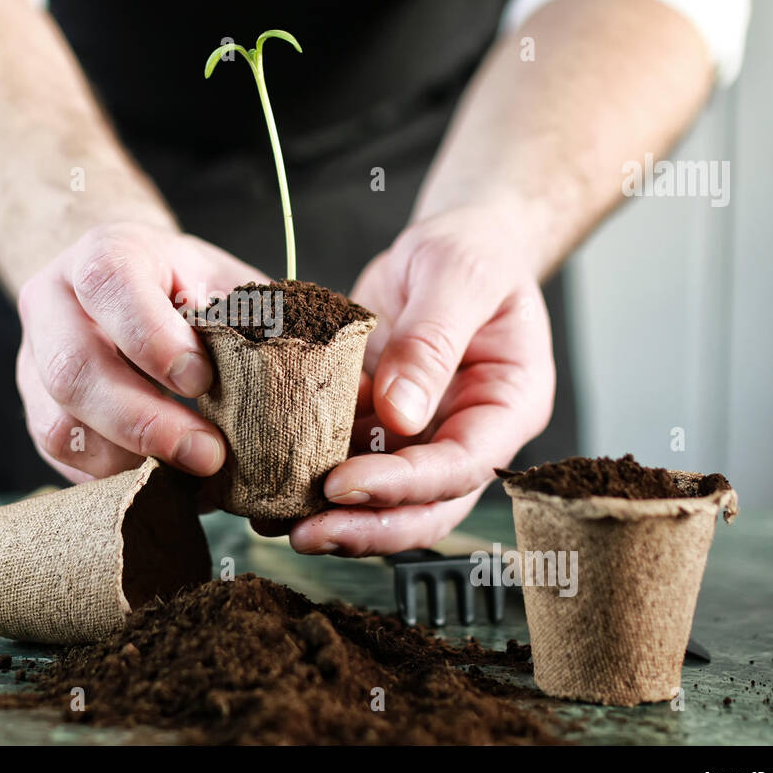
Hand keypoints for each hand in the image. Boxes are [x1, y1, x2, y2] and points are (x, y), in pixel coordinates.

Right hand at [17, 222, 266, 482]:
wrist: (132, 283)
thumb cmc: (190, 286)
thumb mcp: (225, 282)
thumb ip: (251, 316)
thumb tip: (287, 368)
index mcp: (104, 254)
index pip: (109, 286)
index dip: (153, 339)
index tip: (203, 380)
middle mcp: (53, 302)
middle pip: (72, 369)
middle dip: (143, 422)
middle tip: (207, 455)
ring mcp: (33, 358)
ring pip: (58, 424)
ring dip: (127, 460)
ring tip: (187, 475)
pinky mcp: (36, 407)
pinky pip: (61, 455)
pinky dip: (110, 476)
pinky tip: (157, 478)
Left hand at [270, 204, 555, 555]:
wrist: (454, 240)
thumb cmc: (473, 249)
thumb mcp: (458, 275)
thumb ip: (432, 341)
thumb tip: (400, 415)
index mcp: (508, 405)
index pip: (460, 467)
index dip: (403, 485)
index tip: (344, 485)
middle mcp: (468, 432)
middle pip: (425, 505)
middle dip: (365, 526)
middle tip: (304, 532)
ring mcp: (423, 434)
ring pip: (383, 496)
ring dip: (331, 514)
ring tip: (270, 517)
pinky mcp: (380, 421)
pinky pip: (348, 458)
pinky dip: (310, 472)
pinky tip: (264, 476)